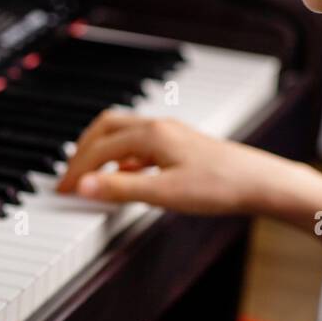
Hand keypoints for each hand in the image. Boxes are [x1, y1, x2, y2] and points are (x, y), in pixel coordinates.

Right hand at [56, 110, 321, 229]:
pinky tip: (126, 176)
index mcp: (148, 134)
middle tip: (68, 176)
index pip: (97, 149)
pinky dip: (121, 157)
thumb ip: (120, 189)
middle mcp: (156, 127)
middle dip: (81, 151)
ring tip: (90, 175)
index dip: (75, 171)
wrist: (260, 183)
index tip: (61, 190)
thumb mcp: (163, 193)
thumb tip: (82, 186)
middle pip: (104, 128)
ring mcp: (169, 134)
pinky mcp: (180, 144)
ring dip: (100, 151)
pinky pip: (139, 143)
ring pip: (121, 133)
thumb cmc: (219, 186)